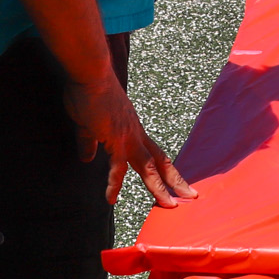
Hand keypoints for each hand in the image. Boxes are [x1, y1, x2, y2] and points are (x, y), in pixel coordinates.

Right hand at [63, 73, 196, 207]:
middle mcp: (135, 133)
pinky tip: (110, 199)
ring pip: (148, 167)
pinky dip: (114, 184)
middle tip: (191, 196)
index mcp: (132, 128)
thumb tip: (87, 158)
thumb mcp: (89, 122)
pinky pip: (116, 167)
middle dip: (176, 181)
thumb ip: (90, 141)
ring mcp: (127, 136)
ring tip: (168, 205)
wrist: (90, 73)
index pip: (154, 153)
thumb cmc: (89, 90)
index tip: (176, 182)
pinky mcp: (113, 139)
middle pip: (160, 161)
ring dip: (159, 187)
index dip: (165, 168)